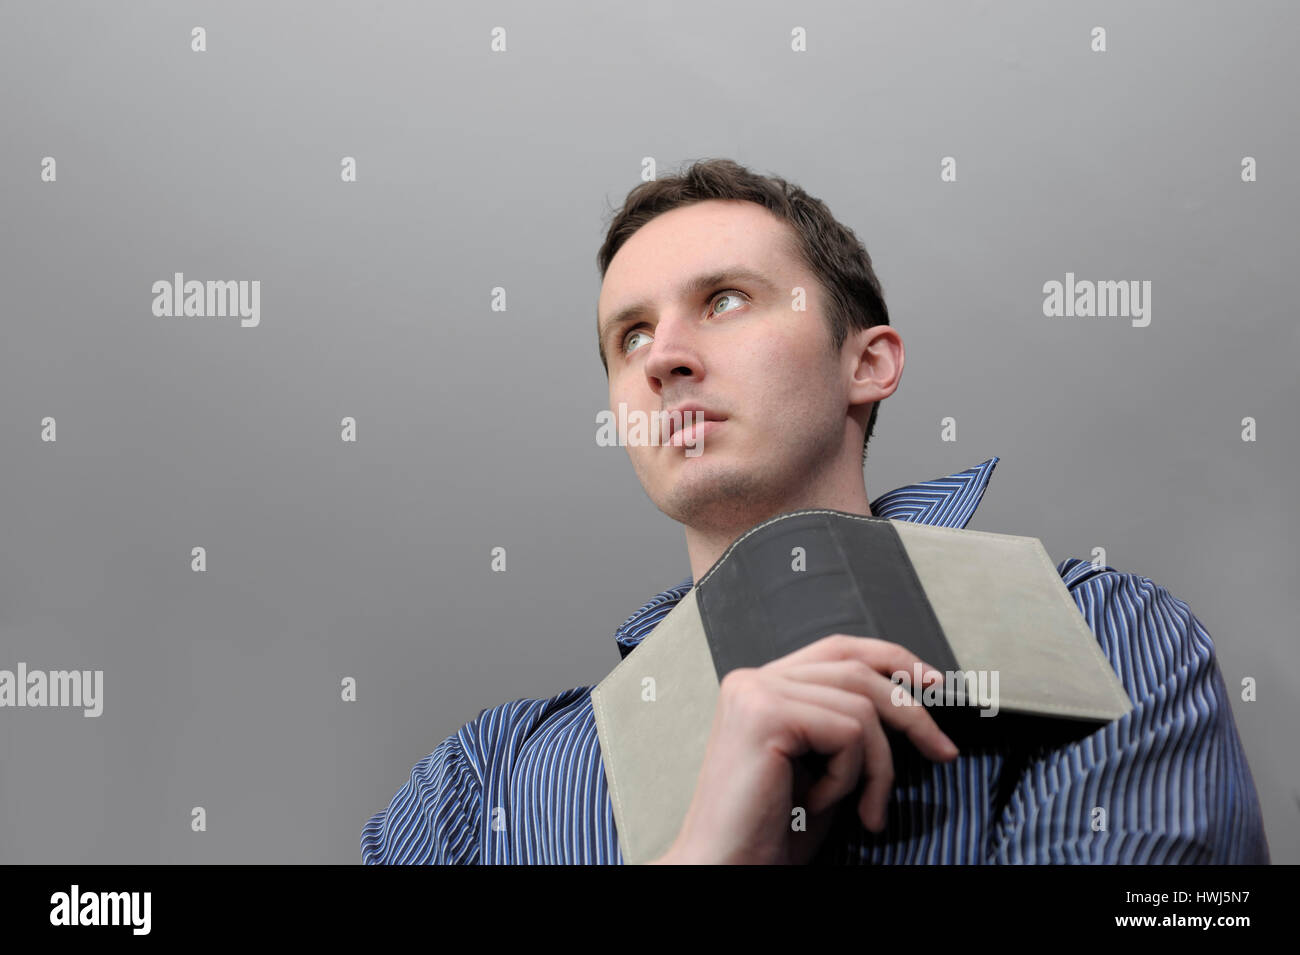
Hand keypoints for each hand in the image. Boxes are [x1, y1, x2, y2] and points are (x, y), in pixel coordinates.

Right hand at [649, 633, 958, 864]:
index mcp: (762, 687)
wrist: (727, 868)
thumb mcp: (822, 768)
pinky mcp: (766, 715)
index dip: (890, 659)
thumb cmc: (769, 833)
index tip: (932, 683)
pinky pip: (848, 733)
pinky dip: (850, 777)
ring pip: (861, 707)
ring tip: (862, 809)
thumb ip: (847, 728)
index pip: (838, 649)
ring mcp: (757, 692)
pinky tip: (817, 804)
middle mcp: (753, 680)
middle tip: (943, 753)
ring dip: (877, 767)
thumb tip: (912, 704)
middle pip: (857, 670)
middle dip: (911, 713)